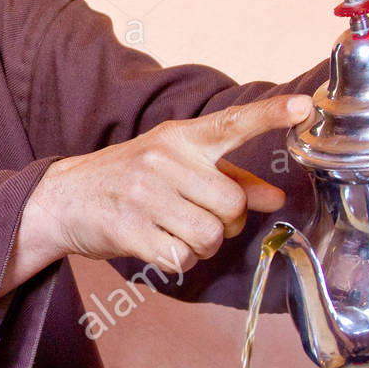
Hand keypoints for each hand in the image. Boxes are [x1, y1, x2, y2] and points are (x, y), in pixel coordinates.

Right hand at [4, 95, 313, 293]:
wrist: (64, 198)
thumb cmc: (129, 179)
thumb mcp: (176, 166)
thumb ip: (230, 179)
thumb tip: (275, 197)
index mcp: (180, 137)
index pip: (231, 122)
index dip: (270, 115)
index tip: (304, 105)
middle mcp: (163, 160)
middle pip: (232, 204)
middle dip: (226, 221)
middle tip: (199, 216)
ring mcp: (145, 195)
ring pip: (211, 236)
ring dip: (202, 245)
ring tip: (176, 231)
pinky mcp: (130, 229)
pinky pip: (182, 259)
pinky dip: (179, 261)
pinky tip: (160, 246)